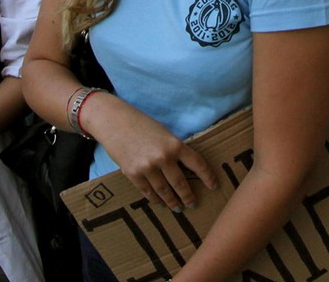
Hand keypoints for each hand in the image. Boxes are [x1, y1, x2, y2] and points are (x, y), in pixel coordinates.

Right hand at [87, 94, 216, 210]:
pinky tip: (160, 202)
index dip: (207, 177)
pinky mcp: (133, 174)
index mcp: (175, 145)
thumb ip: (174, 150)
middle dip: (188, 196)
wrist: (114, 121)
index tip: (213, 186)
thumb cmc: (141, 124)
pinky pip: (148, 191)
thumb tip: (185, 168)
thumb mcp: (164, 133)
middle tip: (193, 204)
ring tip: (178, 207)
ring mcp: (147, 168)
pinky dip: (155, 198)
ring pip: (164, 191)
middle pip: (180, 183)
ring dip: (172, 201)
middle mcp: (163, 158)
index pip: (197, 164)